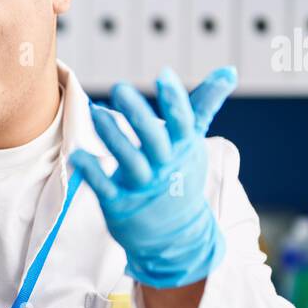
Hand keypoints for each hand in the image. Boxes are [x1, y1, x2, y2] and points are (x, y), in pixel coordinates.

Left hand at [69, 66, 236, 288]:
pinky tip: (77, 155)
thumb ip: (204, 105)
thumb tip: (229, 70)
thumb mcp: (193, 143)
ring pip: (130, 161)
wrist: (177, 237)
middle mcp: (166, 168)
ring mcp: (144, 188)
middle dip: (138, 115)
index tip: (164, 75)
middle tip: (119, 88)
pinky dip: (92, 172)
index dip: (175, 99)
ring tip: (95, 112)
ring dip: (113, 137)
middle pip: (154, 139)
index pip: (183, 122)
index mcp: (183, 150)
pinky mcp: (122, 205)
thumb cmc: (182, 179)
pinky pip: (105, 187)